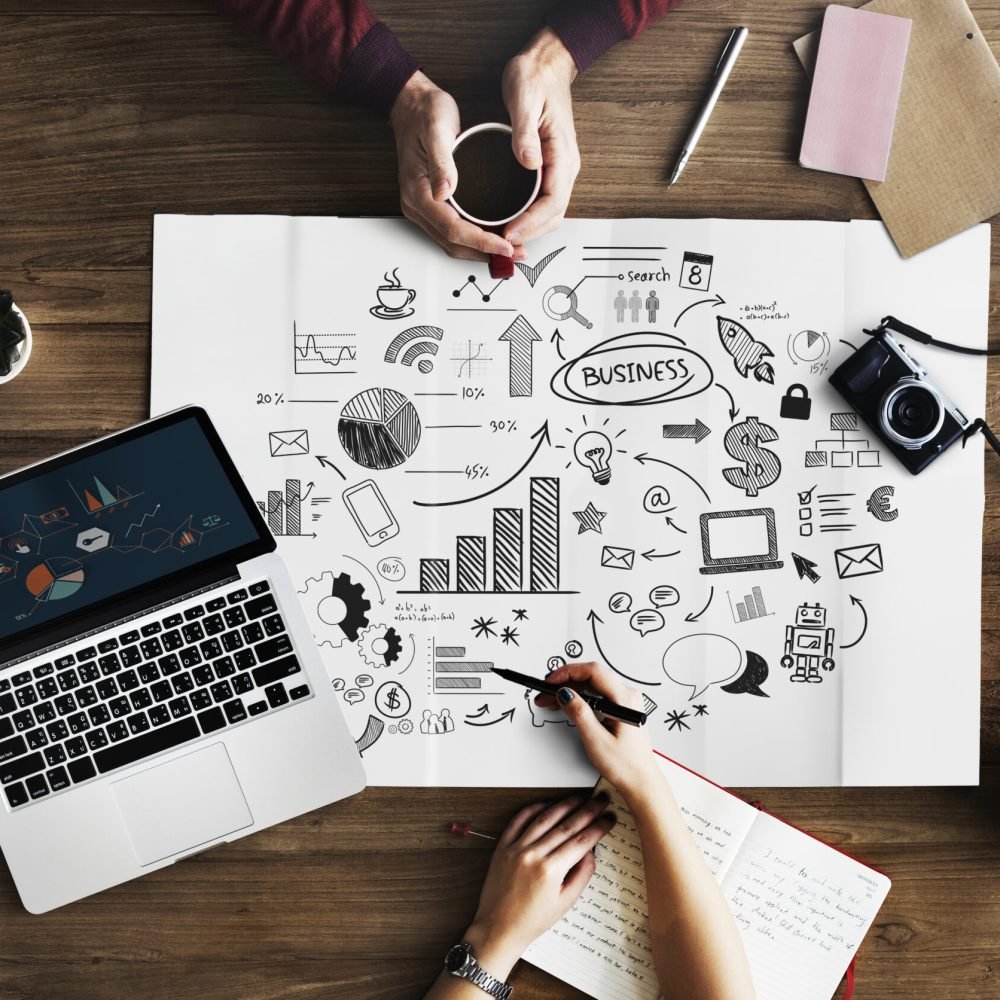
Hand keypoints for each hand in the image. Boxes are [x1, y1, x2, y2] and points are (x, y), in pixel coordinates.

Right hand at [389, 71, 514, 261]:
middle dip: (485, 253)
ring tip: (509, 250)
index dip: (481, 242)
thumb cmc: (425, 113)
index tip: (506, 245)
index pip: (453, 229)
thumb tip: (445, 191)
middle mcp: (418, 206)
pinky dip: (473, 240)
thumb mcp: (437, 129)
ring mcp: (423, 208)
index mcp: (418, 193)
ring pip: (452, 243)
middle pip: (453, 244)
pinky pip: (452, 232)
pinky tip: (493, 237)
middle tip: (516, 253)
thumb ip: (442, 162)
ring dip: (480, 251)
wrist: (411, 105)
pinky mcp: (431, 205)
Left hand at [463, 795, 615, 972]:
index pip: (581, 841)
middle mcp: (533, 855)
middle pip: (566, 825)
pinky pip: (519, 820)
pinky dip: (533, 809)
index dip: (598, 827)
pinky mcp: (503, 846)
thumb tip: (591, 851)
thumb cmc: (531, 920)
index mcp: (550, 870)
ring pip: (544, 818)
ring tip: (578, 799)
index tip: (609, 819)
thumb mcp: (565, 902)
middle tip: (600, 801)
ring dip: (564, 805)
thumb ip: (582, 875)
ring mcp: (516, 848)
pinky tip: (546, 804)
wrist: (499, 928)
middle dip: (587, 811)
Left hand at [501, 28, 579, 249]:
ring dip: (530, 230)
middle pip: (553, 215)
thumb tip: (528, 162)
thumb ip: (525, 133)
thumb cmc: (535, 77)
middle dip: (529, 234)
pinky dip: (529, 218)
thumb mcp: (525, 98)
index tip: (509, 233)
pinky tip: (510, 221)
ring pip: (549, 213)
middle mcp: (565, 166)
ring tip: (503, 239)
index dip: (531, 223)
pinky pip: (543, 202)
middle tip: (502, 244)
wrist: (546, 63)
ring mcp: (559, 168)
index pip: (552, 202)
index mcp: (562, 154)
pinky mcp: (549, 167)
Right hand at [535, 662, 661, 801]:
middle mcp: (628, 696)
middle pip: (592, 675)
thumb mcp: (596, 740)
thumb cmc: (626, 766)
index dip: (568, 673)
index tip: (550, 681)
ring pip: (593, 684)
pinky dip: (581, 696)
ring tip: (551, 700)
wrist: (641, 781)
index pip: (593, 672)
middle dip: (566, 681)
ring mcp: (625, 701)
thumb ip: (579, 713)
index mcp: (625, 700)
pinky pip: (598, 694)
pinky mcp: (621, 708)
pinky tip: (568, 704)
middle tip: (546, 692)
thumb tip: (565, 693)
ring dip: (571, 689)